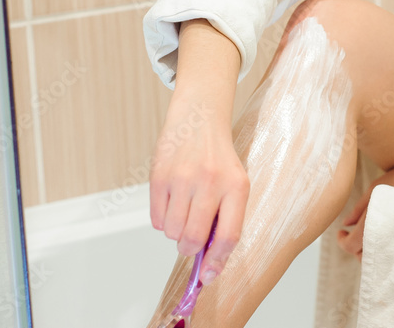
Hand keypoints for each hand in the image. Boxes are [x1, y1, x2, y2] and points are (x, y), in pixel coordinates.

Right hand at [150, 101, 248, 283]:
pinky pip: (157, 219)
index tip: (209, 275)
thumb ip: (226, 220)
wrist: (199, 119)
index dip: (217, 262)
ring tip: (184, 212)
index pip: (228, 237)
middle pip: (193, 239)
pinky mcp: (159, 176)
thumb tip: (210, 265)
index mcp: (236, 187)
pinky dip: (163, 220)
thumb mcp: (235, 184)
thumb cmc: (219, 159)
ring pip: (172, 233)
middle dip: (189, 249)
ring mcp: (182, 178)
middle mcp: (210, 182)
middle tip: (190, 241)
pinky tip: (172, 201)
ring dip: (176, 233)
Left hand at [337, 134, 393, 260]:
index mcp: (376, 222)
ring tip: (374, 230)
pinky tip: (389, 232)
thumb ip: (359, 209)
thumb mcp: (378, 187)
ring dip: (372, 249)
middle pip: (364, 257)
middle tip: (355, 231)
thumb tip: (345, 225)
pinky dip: (387, 247)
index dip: (343, 241)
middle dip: (356, 246)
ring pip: (380, 259)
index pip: (351, 246)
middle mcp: (389, 237)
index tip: (341, 232)